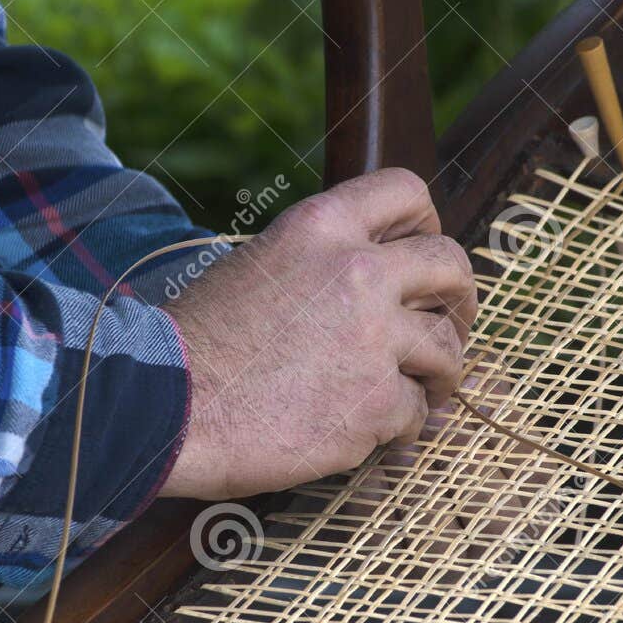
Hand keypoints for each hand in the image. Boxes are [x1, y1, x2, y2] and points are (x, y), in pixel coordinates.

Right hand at [160, 169, 477, 499]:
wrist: (162, 405)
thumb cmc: (195, 344)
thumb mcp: (256, 266)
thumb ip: (317, 262)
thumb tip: (365, 279)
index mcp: (321, 226)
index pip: (407, 190)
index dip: (427, 224)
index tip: (423, 260)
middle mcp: (357, 271)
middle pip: (452, 265)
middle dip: (460, 301)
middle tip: (450, 327)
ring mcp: (373, 338)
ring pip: (448, 349)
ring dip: (438, 375)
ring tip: (418, 394)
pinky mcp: (375, 402)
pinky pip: (417, 413)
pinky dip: (401, 428)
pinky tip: (372, 432)